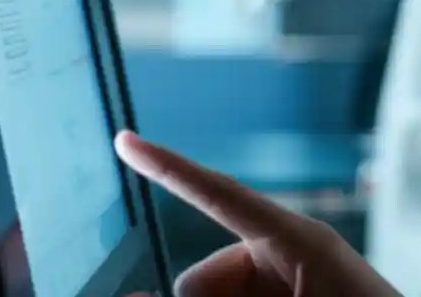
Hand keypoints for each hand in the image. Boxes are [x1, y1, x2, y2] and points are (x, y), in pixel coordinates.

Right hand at [114, 131, 400, 296]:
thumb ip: (213, 292)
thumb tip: (143, 293)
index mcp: (295, 238)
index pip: (218, 193)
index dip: (168, 167)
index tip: (125, 139)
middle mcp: (282, 254)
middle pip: (199, 279)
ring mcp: (279, 280)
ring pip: (207, 293)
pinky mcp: (277, 295)